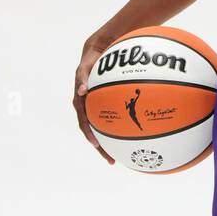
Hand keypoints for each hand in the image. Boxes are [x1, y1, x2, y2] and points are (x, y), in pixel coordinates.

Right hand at [73, 35, 115, 163]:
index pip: (84, 123)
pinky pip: (113, 120)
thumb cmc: (90, 62)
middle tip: (111, 160)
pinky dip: (121, 128)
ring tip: (123, 155)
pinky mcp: (105, 106)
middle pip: (94, 133)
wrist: (95, 54)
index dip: (89, 135)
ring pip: (104, 130)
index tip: (96, 145)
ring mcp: (97, 108)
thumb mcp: (83, 68)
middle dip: (102, 148)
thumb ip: (81, 77)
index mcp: (81, 104)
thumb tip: (81, 90)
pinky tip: (135, 134)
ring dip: (111, 143)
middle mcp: (89, 109)